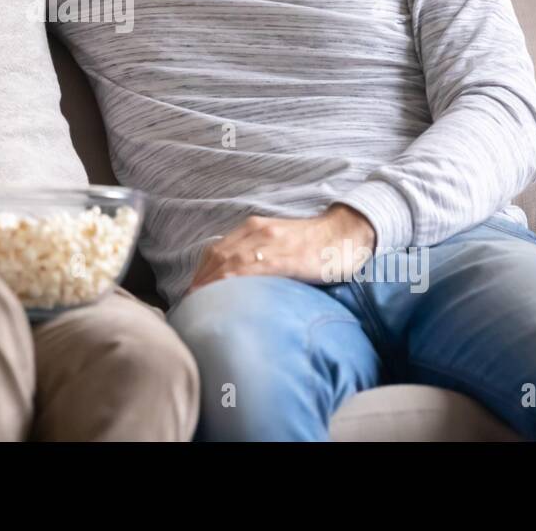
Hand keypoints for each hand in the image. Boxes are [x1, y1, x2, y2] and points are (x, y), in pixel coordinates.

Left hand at [187, 204, 375, 293]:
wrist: (347, 232)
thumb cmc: (314, 245)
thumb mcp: (279, 244)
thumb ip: (258, 257)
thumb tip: (237, 283)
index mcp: (252, 229)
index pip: (216, 252)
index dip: (201, 274)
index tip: (190, 294)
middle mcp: (257, 231)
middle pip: (217, 258)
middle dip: (200, 282)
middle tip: (188, 306)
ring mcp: (271, 242)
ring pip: (231, 262)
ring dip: (211, 284)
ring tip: (199, 305)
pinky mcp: (288, 256)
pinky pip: (255, 268)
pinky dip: (235, 282)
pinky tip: (225, 296)